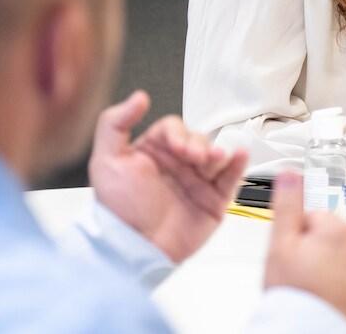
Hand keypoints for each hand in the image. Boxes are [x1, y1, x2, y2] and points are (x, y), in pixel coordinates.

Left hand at [89, 90, 247, 263]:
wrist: (135, 248)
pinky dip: (238, 164)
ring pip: (215, 155)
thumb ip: (114, 124)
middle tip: (194, 158)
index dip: (178, 134)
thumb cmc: (118, 210)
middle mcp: (177, 163)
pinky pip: (231, 177)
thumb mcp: (106, 161)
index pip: (173, 128)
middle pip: (197, 139)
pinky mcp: (213, 199)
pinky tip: (239, 155)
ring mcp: (197, 181)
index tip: (178, 147)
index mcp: (153, 151)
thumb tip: (138, 97)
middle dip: (199, 144)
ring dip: (218, 152)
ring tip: (215, 159)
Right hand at [264, 172, 345, 333]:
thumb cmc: (298, 301)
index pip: (315, 219)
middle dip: (325, 248)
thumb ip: (287, 206)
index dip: (302, 236)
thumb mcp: (279, 249)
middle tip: (311, 274)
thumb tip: (291, 172)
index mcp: (336, 229)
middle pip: (339, 233)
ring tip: (331, 283)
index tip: (297, 255)